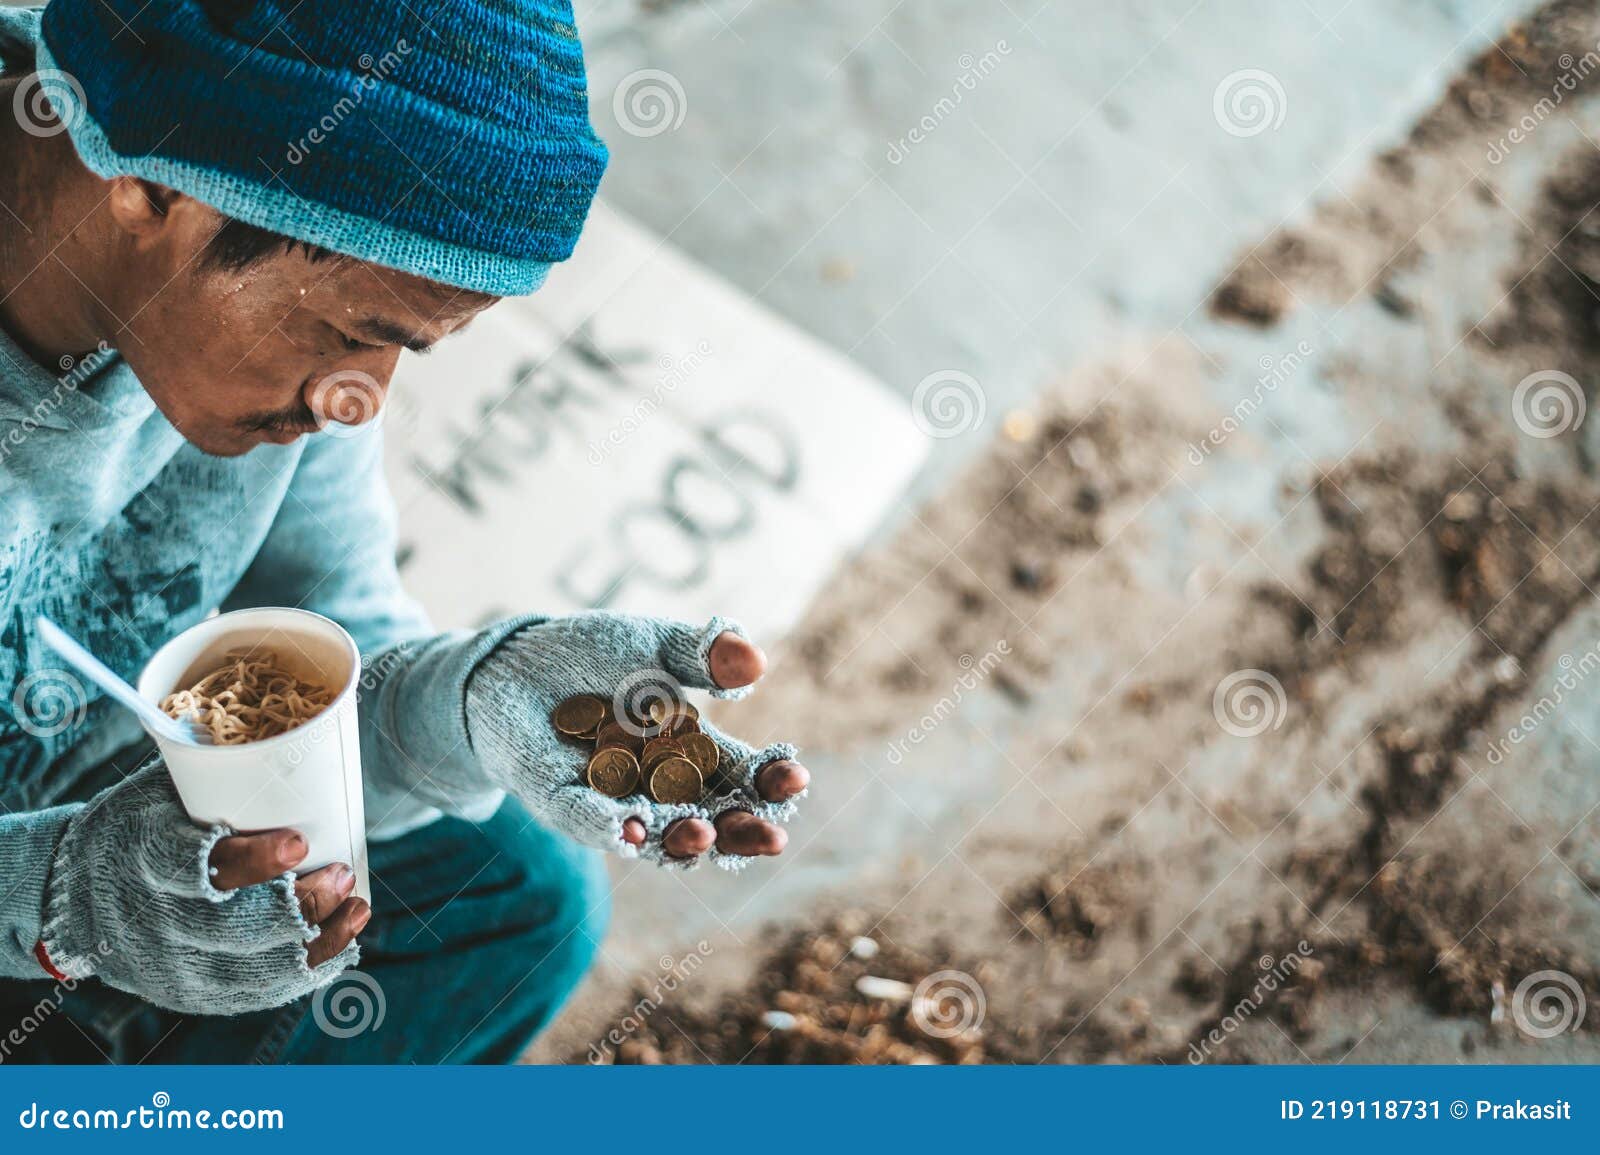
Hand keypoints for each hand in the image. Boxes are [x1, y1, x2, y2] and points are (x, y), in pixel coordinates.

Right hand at [41, 763, 363, 1014]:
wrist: (75, 895)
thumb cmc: (136, 827)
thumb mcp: (154, 791)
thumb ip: (211, 772)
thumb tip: (287, 723)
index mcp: (145, 859)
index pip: (201, 866)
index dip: (255, 860)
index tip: (300, 841)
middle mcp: (159, 921)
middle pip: (241, 926)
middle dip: (304, 902)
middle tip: (343, 872)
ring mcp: (176, 964)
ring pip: (259, 965)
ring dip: (319, 936)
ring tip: (356, 904)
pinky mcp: (192, 993)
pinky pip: (258, 992)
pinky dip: (306, 969)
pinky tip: (341, 942)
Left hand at [466, 612, 810, 868]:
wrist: (509, 662)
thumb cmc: (588, 654)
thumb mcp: (652, 644)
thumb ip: (701, 652)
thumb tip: (755, 662)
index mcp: (690, 751)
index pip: (741, 775)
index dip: (769, 781)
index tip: (795, 777)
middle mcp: (657, 786)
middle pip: (711, 820)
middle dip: (741, 830)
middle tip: (772, 834)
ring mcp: (610, 799)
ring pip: (655, 835)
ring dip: (680, 842)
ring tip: (704, 835)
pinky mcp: (557, 800)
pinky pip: (585, 821)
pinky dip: (607, 827)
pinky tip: (630, 830)